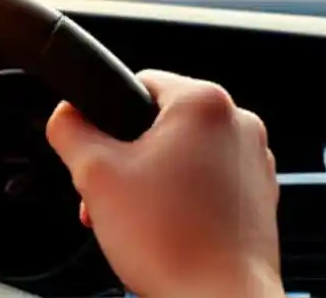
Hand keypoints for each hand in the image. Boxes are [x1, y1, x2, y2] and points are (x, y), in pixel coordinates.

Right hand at [47, 71, 281, 297]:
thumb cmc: (169, 243)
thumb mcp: (94, 174)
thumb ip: (70, 129)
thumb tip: (65, 114)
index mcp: (203, 102)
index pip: (138, 82)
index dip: (107, 118)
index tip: (99, 153)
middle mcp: (239, 122)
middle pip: (161, 122)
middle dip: (128, 157)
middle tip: (111, 195)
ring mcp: (255, 160)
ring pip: (184, 153)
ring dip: (152, 178)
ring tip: (137, 218)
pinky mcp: (260, 195)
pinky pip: (209, 180)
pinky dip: (183, 197)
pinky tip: (166, 228)